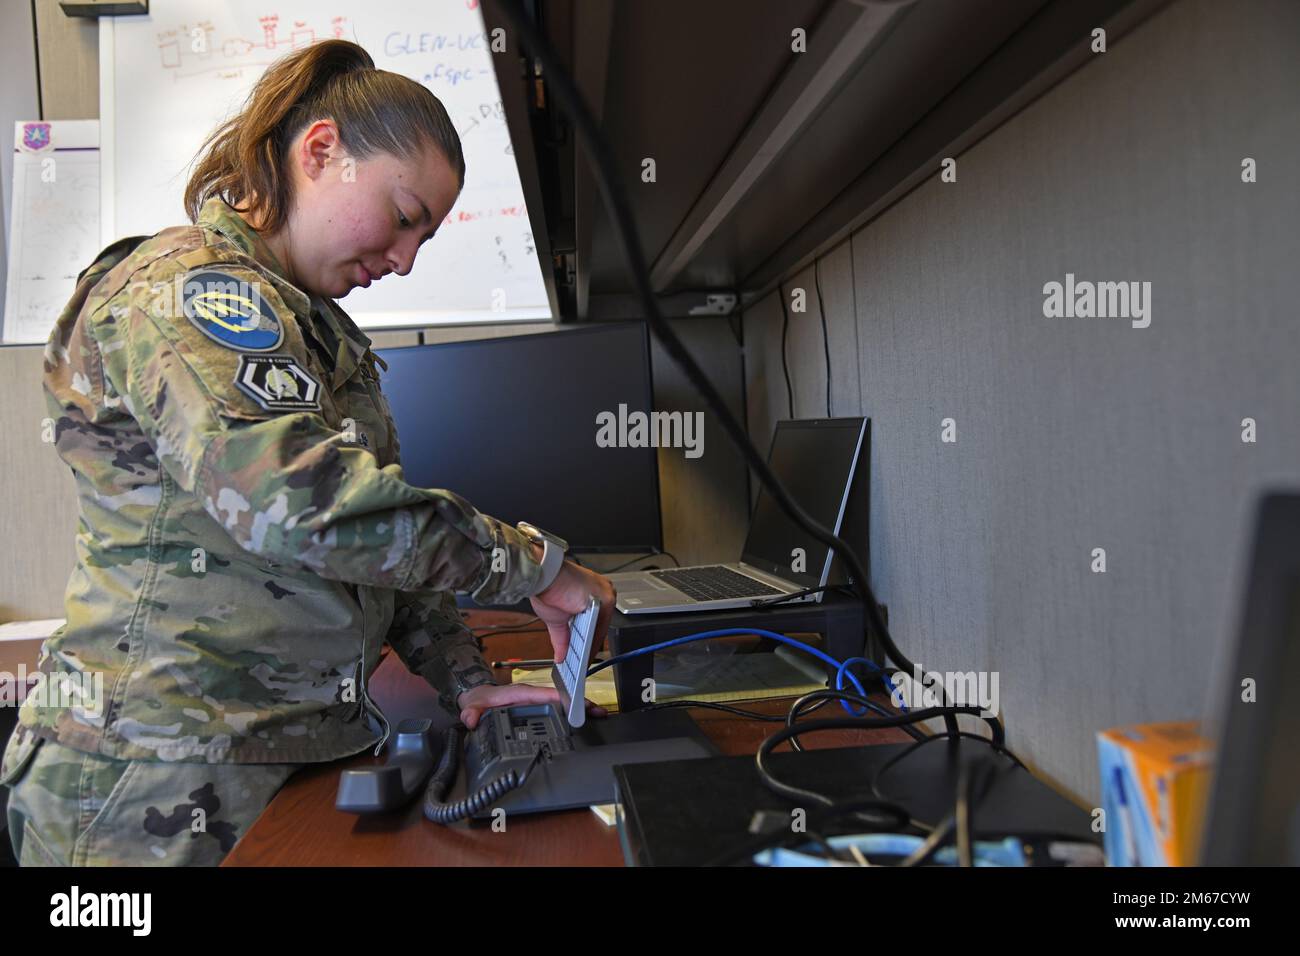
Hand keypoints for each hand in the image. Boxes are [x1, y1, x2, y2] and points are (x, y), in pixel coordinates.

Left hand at [457, 682, 606, 729]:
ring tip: (600, 715)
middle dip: (580, 703)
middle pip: (562, 698)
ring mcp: (538, 701)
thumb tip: (471, 718)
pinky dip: (575, 713)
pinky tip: (587, 720)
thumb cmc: (480, 699)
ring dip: (582, 708)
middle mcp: (533, 696)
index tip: (577, 706)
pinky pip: (560, 709)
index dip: (562, 699)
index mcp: (522, 693)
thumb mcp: (474, 705)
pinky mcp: (540, 708)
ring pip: (564, 703)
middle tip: (598, 712)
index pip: (545, 694)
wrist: (479, 698)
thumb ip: (471, 711)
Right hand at [528, 553, 615, 663]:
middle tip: (580, 662)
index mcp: (593, 592)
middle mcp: (604, 591)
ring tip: (581, 662)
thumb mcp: (557, 618)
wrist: (544, 575)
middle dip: (588, 645)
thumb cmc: (549, 587)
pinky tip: (583, 654)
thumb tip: (560, 657)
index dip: (588, 640)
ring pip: (600, 627)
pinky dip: (591, 642)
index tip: (582, 654)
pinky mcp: (605, 600)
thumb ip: (562, 639)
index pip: (595, 622)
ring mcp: (606, 595)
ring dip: (590, 645)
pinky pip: (600, 626)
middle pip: (598, 625)